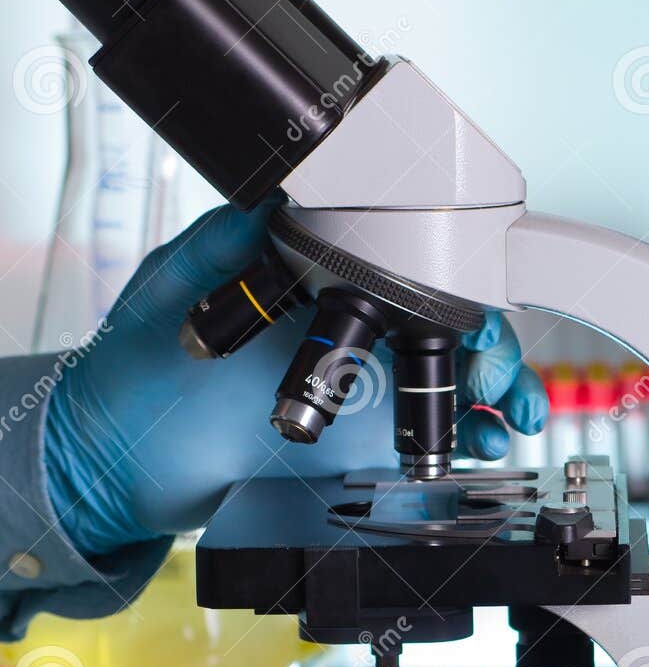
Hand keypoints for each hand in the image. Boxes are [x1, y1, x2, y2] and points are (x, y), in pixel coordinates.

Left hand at [43, 203, 546, 554]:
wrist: (120, 463)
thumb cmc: (136, 370)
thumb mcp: (167, 287)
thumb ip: (222, 244)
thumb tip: (280, 203)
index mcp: (322, 282)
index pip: (411, 264)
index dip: (459, 282)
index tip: (472, 311)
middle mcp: (357, 330)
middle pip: (457, 326)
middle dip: (496, 350)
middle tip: (495, 382)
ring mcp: (368, 388)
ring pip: (460, 382)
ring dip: (501, 393)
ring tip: (510, 418)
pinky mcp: (369, 445)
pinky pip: (439, 439)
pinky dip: (475, 440)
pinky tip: (487, 445)